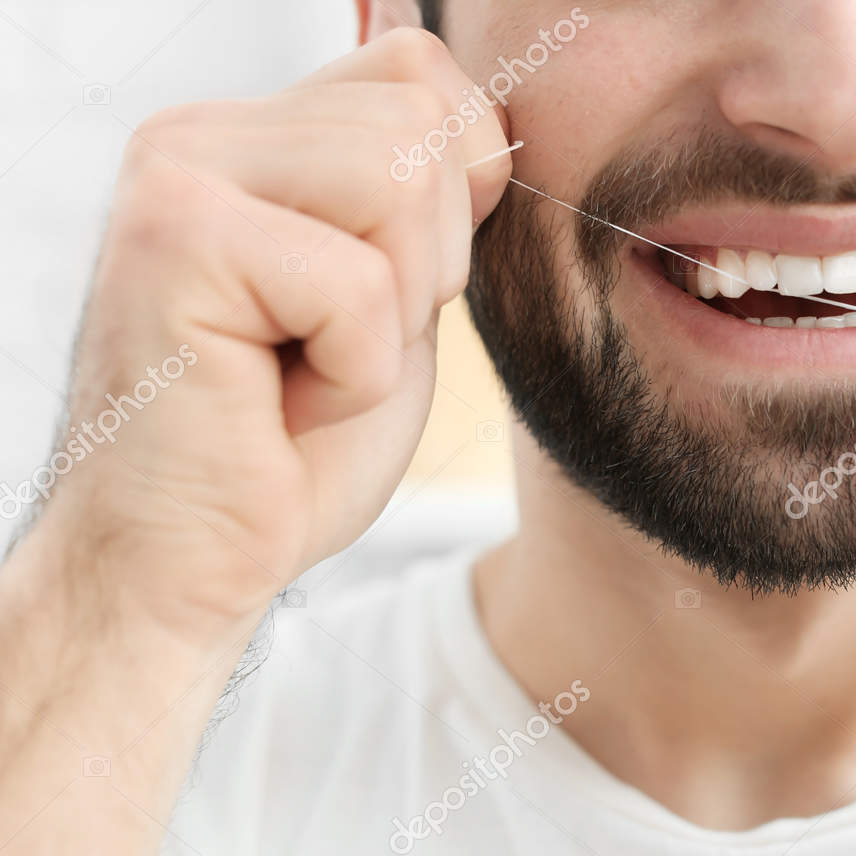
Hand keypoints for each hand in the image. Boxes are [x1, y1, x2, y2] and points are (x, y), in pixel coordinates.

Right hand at [35, 28, 510, 642]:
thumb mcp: (393, 301)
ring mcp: (180, 174)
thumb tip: (457, 73)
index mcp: (253, 137)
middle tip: (336, 348)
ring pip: (400, 180)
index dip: (457, 190)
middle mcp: (200, 133)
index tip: (386, 293)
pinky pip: (361, 284)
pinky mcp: (177, 239)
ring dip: (392, 315)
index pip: (419, 72)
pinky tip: (283, 402)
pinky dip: (356, 373)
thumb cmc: (292, 450)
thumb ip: (422, 191)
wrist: (192, 564)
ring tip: (310, 366)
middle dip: (428, 266)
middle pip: (423, 127)